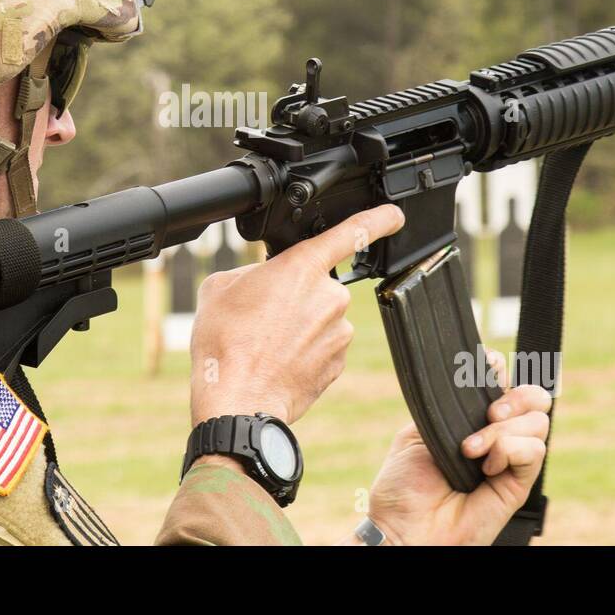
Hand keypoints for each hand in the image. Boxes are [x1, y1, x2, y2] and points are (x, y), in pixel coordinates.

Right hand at [188, 204, 404, 426]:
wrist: (237, 398)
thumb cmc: (225, 343)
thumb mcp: (221, 287)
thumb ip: (252, 272)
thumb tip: (263, 281)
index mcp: (303, 266)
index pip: (351, 232)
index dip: (377, 219)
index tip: (394, 216)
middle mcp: (330, 295)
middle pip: (318, 285)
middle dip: (295, 297)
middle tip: (263, 318)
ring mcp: (339, 331)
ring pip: (320, 318)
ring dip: (299, 326)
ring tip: (265, 343)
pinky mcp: (339, 362)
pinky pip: (324, 346)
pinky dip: (304, 352)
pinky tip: (278, 360)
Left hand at [355, 352, 551, 544]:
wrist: (403, 528)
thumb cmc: (404, 486)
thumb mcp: (417, 431)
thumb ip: (447, 403)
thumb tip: (478, 376)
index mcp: (472, 420)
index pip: (505, 383)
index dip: (499, 371)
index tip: (483, 369)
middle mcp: (498, 438)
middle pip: (536, 398)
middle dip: (516, 396)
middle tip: (489, 412)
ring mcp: (510, 461)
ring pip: (538, 422)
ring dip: (502, 430)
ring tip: (471, 450)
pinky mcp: (518, 486)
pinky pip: (535, 452)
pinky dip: (509, 451)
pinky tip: (485, 466)